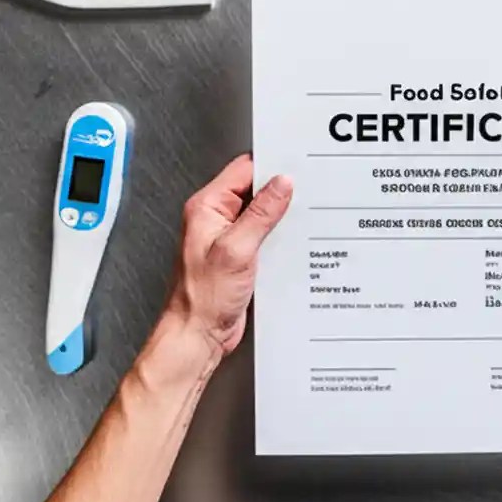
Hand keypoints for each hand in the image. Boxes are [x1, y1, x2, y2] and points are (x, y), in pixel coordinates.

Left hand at [167, 154, 293, 355]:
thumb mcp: (237, 249)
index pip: (243, 170)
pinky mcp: (239, 256)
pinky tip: (292, 242)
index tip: (295, 169)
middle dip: (280, 191)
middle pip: (254, 190)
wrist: (198, 334)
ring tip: (301, 218)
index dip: (270, 167)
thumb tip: (281, 184)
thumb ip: (261, 214)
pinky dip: (278, 236)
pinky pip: (263, 236)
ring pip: (261, 213)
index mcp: (206, 208)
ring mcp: (228, 238)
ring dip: (281, 216)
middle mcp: (215, 219)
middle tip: (304, 193)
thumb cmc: (203, 298)